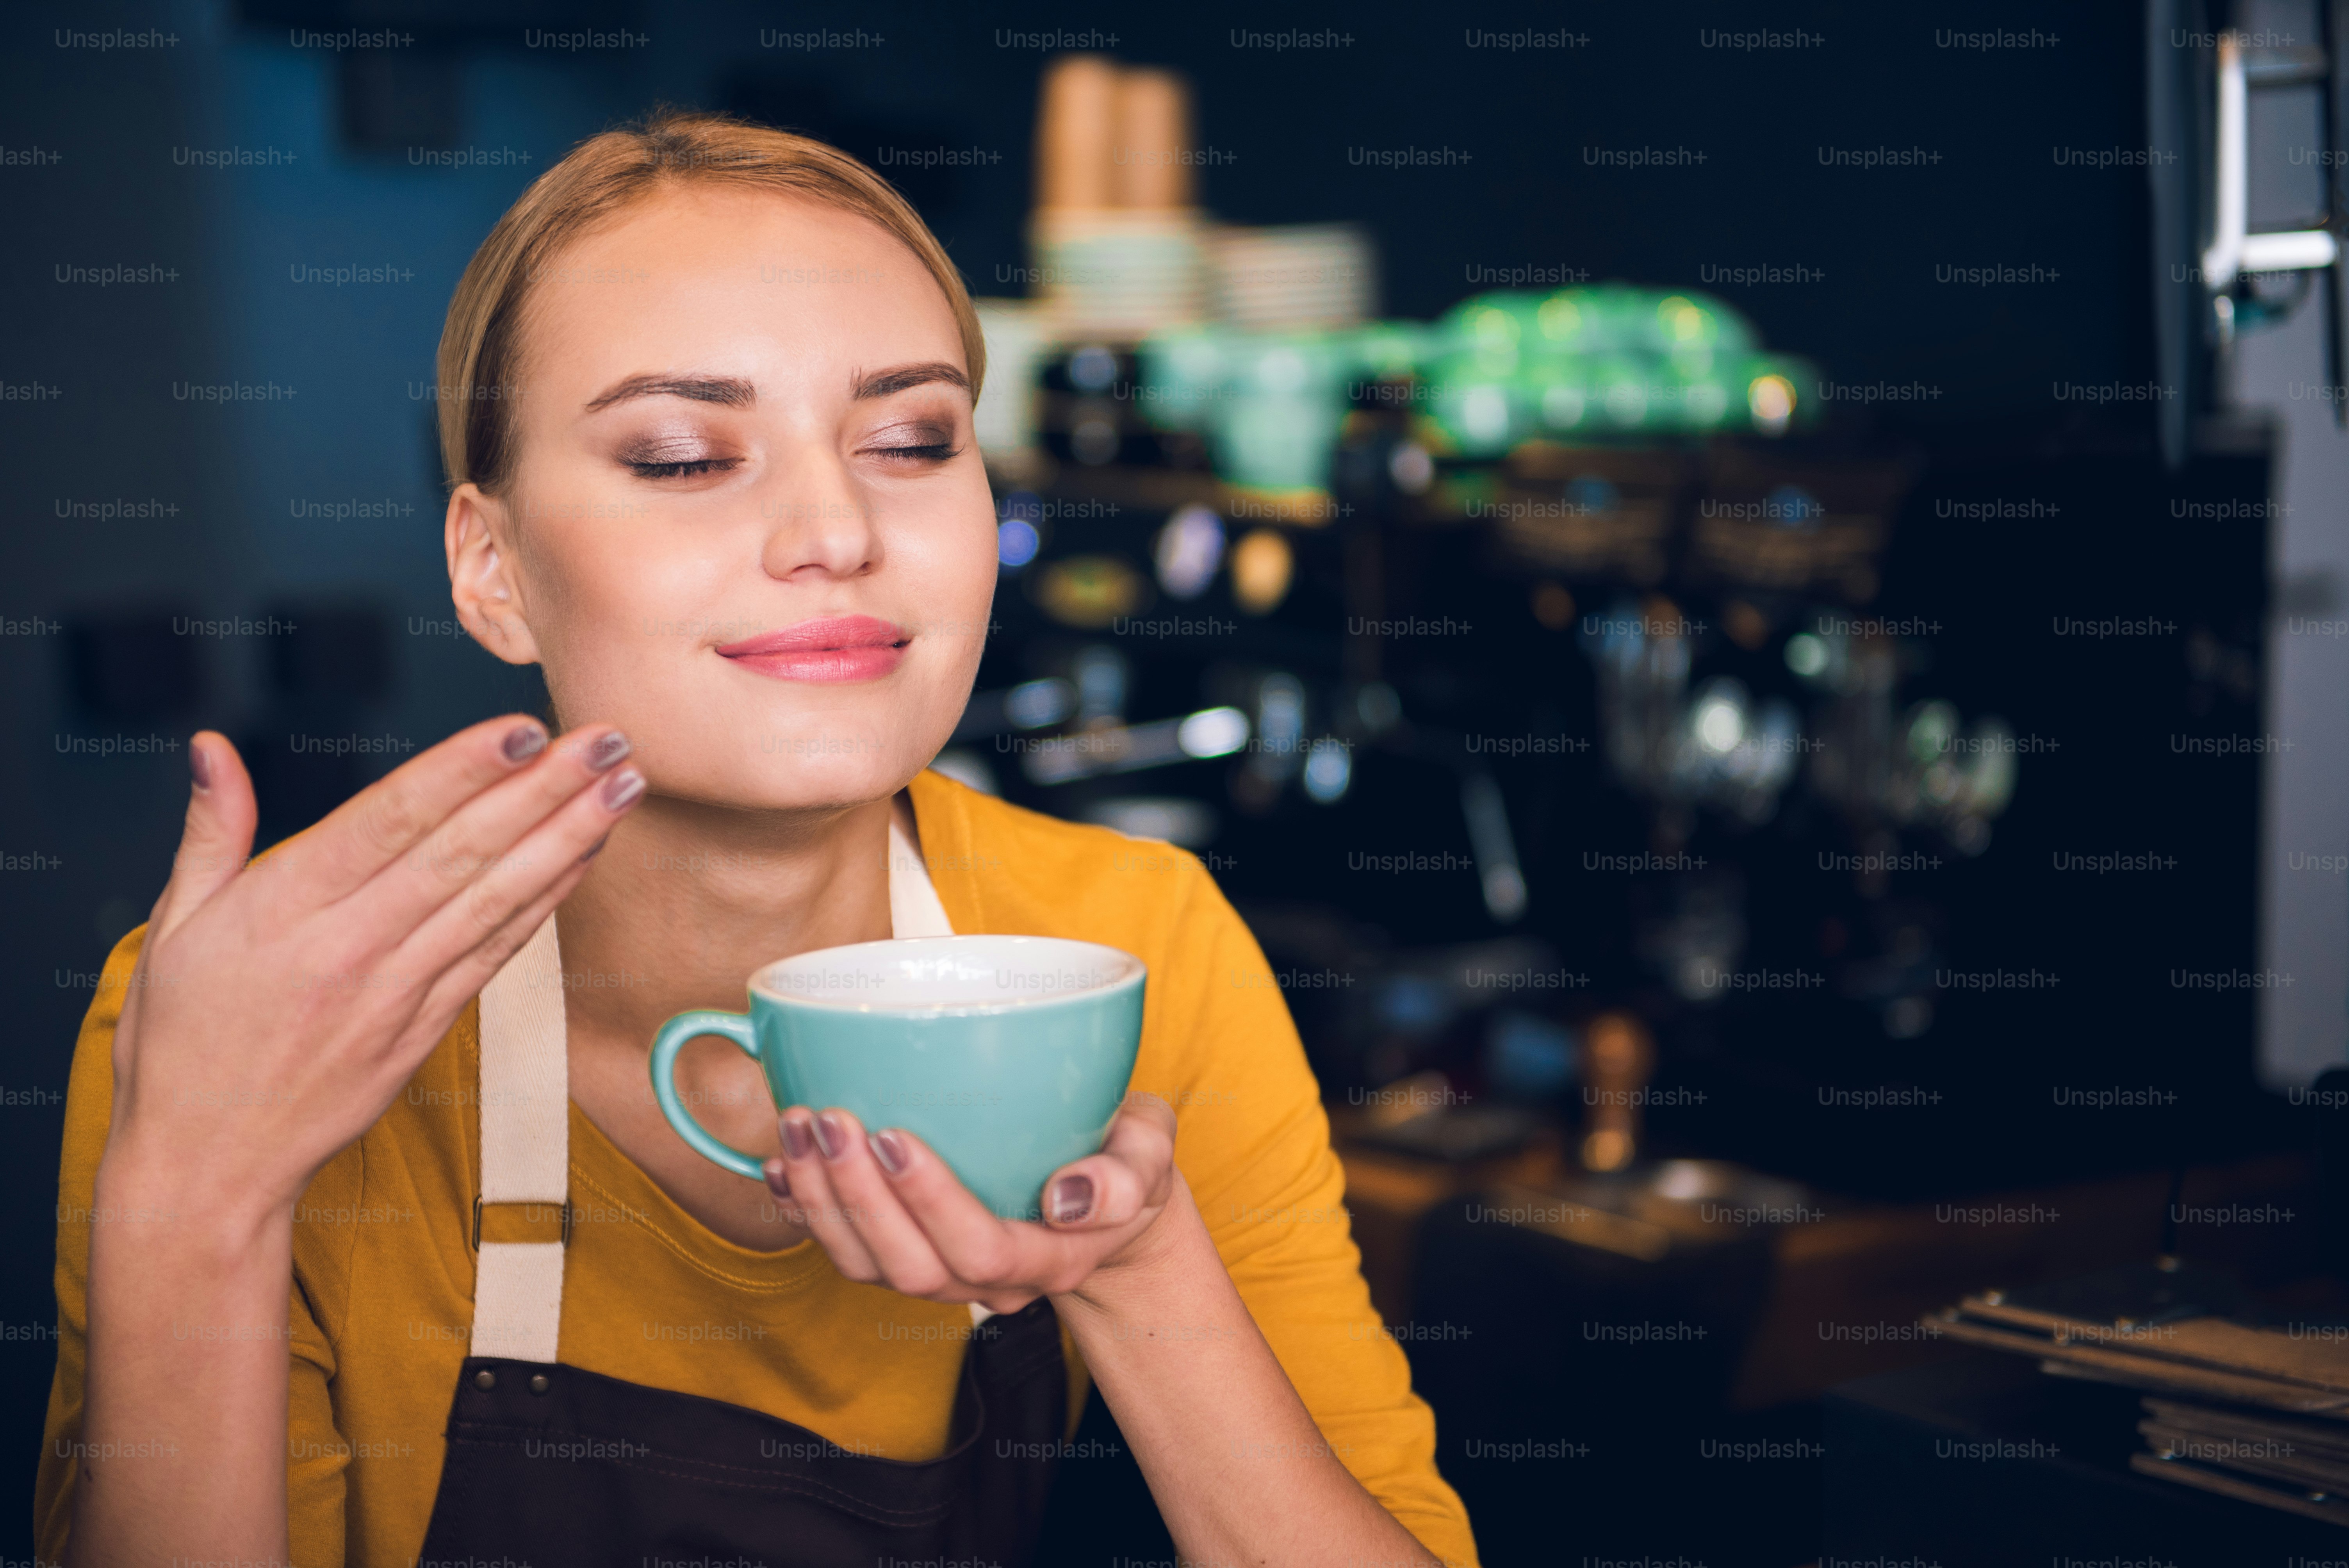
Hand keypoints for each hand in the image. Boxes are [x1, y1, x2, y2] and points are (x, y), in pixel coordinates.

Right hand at [102, 717, 646, 1218]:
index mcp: (283, 911)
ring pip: (496, 900)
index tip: (521, 728)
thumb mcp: (174, 929)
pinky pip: (498, 953)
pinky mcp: (425, 1029)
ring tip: (624, 785)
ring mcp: (395, 993)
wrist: (209, 1166)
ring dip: (568, 838)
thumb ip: (210, 831)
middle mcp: (349, 949)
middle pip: (462, 853)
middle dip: (543, 791)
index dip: (460, 771)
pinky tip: (587, 856)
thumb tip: (212, 746)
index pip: (387, 822)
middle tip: (607, 740)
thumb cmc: (184, 1043)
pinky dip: (546, 902)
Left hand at [762, 1092, 1178, 1312]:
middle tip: (828, 1119)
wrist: (1101, 1198)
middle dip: (857, 1196)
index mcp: (1049, 1259)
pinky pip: (846, 1253)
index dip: (929, 1200)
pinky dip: (804, 1211)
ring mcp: (943, 1276)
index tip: (893, 1133)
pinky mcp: (907, 1256)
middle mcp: (989, 1282)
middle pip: (908, 1267)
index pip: (980, 1248)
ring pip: (866, 1267)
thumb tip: (1073, 1196)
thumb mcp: (1151, 1154)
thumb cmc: (1124, 1161)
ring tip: (796, 1126)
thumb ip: (1131, 1172)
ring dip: (820, 1200)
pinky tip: (778, 1164)